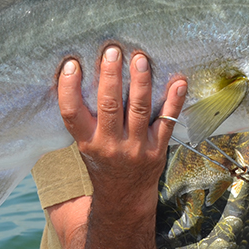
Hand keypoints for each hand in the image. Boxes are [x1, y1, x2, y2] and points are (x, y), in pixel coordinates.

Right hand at [57, 47, 186, 205]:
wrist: (124, 197)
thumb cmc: (102, 161)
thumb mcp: (85, 143)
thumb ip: (85, 116)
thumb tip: (81, 73)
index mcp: (86, 141)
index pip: (71, 113)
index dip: (69, 88)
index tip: (71, 64)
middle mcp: (110, 144)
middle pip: (109, 105)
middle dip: (111, 76)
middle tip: (112, 51)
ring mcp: (136, 147)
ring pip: (139, 109)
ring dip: (140, 82)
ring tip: (140, 58)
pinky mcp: (158, 149)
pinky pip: (167, 121)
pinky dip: (174, 100)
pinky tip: (179, 81)